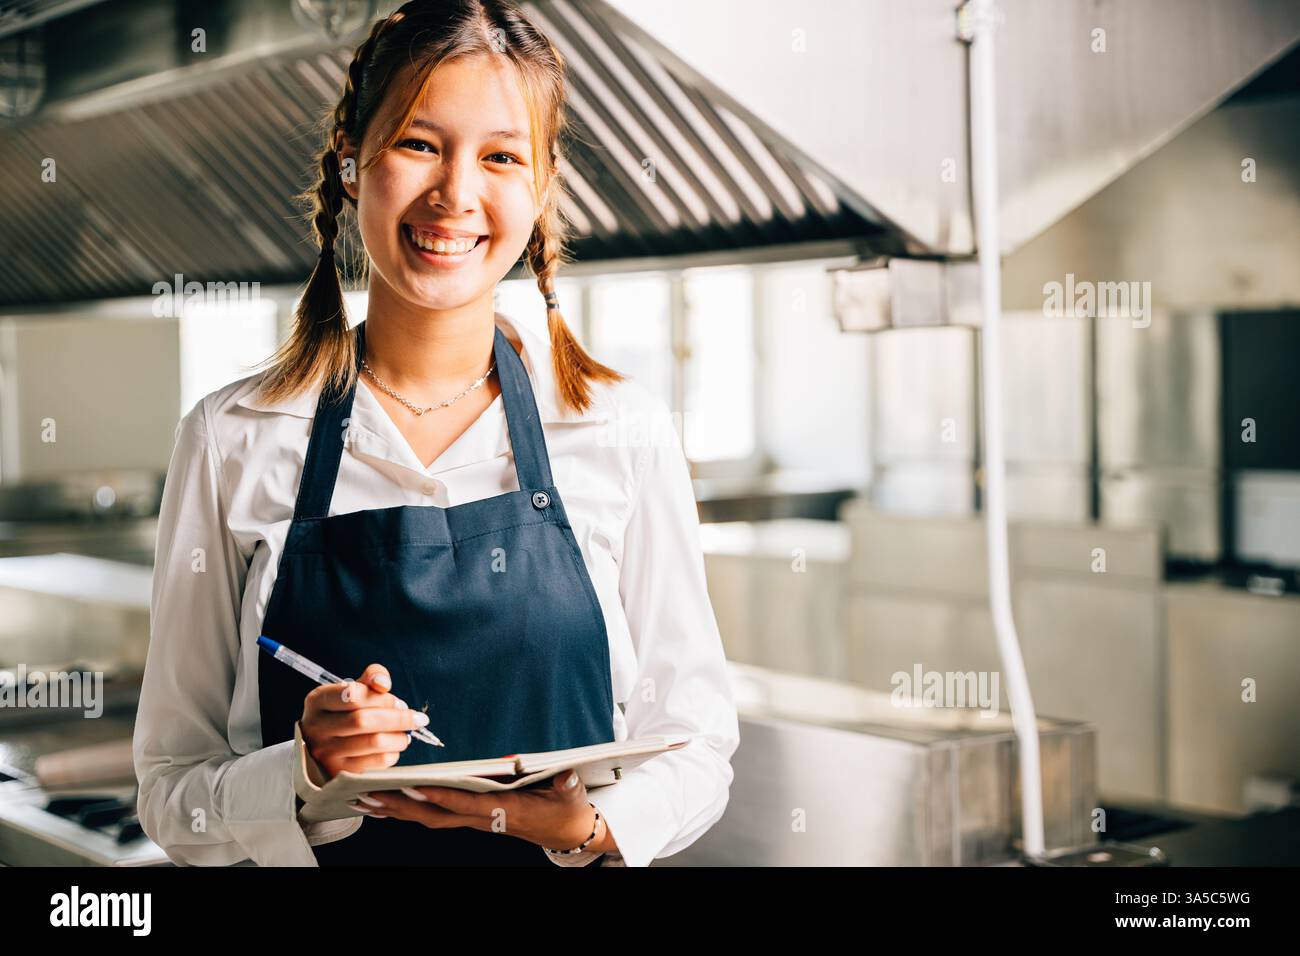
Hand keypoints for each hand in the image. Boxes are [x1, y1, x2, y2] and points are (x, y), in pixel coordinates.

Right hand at [299, 663, 430, 780]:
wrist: (321, 745)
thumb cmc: (343, 712)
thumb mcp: (351, 689)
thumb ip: (370, 679)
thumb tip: (383, 683)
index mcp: (318, 701)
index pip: (353, 695)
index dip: (380, 697)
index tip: (398, 701)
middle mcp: (317, 727)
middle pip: (364, 720)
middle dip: (398, 718)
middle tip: (417, 718)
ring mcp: (326, 752)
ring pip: (374, 742)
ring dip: (399, 736)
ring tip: (406, 733)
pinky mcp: (339, 772)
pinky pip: (377, 762)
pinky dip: (393, 753)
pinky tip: (394, 747)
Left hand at [351, 768, 610, 852]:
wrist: (564, 829)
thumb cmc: (565, 807)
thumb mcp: (571, 793)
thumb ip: (566, 784)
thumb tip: (564, 773)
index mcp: (503, 811)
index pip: (465, 804)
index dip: (440, 797)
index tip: (414, 787)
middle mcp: (481, 819)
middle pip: (434, 816)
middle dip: (400, 806)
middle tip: (368, 795)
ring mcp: (472, 820)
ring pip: (427, 818)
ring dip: (395, 810)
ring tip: (363, 799)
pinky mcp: (468, 816)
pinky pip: (432, 814)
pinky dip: (406, 809)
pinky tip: (386, 801)